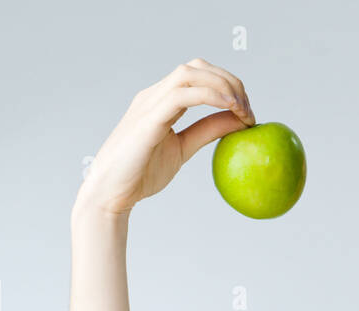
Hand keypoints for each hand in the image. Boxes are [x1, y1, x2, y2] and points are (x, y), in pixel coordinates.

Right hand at [75, 57, 255, 217]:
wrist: (109, 194)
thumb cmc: (141, 174)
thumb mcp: (182, 149)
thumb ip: (206, 131)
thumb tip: (238, 121)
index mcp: (161, 100)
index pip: (198, 75)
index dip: (227, 85)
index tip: (247, 111)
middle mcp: (154, 94)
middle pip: (197, 67)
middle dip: (229, 81)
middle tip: (249, 110)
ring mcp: (148, 103)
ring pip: (190, 73)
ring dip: (223, 85)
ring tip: (242, 109)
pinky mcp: (147, 118)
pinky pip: (182, 94)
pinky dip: (210, 95)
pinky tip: (230, 108)